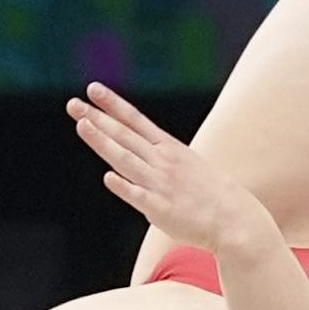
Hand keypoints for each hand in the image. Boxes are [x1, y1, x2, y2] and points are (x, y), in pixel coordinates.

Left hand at [69, 83, 277, 256]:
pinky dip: (123, 185)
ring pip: (126, 159)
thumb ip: (158, 159)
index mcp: (169, 148)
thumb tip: (133, 161)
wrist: (235, 220)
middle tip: (73, 104)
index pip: (135, 120)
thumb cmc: (208, 194)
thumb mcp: (186, 165)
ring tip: (82, 125)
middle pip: (124, 135)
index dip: (112, 104)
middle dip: (97, 118)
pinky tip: (108, 177)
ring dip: (103, 142)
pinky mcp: (160, 209)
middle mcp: (162, 161)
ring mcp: (160, 184)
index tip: (93, 89)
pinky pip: (138, 195)